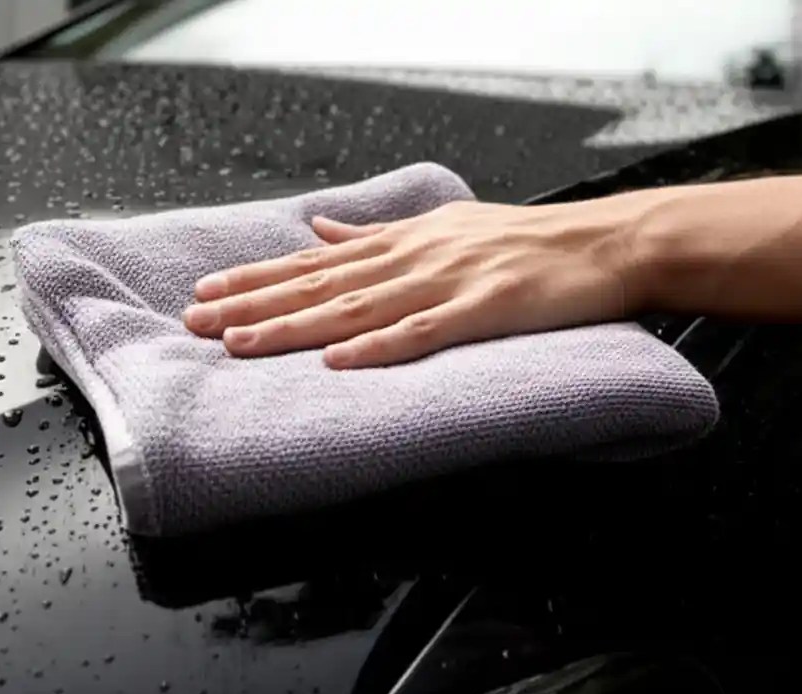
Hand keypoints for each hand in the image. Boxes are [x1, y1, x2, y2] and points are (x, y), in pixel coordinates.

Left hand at [181, 199, 647, 368]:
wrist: (604, 243)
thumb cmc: (526, 240)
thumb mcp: (443, 223)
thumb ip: (378, 233)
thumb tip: (320, 231)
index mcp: (404, 241)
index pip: (315, 262)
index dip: (258, 277)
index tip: (208, 290)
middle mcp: (414, 257)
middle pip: (320, 285)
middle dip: (254, 304)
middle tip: (197, 321)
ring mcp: (447, 282)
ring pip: (356, 308)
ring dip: (295, 326)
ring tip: (242, 342)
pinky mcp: (484, 309)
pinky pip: (424, 332)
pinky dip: (379, 346)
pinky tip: (339, 361)